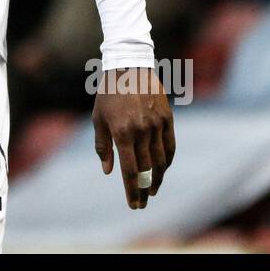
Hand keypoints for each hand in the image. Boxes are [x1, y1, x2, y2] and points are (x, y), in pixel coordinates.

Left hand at [91, 67, 174, 208]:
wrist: (129, 66)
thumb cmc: (109, 94)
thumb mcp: (98, 119)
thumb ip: (103, 146)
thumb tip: (109, 172)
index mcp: (123, 132)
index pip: (130, 170)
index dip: (132, 190)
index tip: (134, 204)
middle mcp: (142, 131)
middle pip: (147, 169)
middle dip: (144, 189)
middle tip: (142, 202)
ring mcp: (157, 124)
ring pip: (161, 160)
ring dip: (157, 178)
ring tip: (152, 190)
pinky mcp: (167, 119)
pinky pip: (170, 146)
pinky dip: (167, 161)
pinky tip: (162, 170)